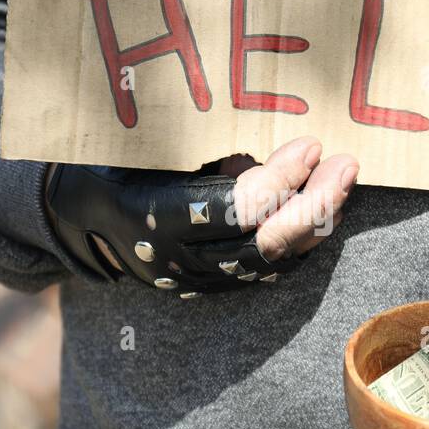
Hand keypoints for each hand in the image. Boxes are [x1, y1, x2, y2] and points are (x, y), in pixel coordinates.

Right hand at [45, 136, 357, 294]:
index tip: (310, 145)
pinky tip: (325, 208)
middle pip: (261, 244)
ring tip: (343, 181)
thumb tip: (253, 150)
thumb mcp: (138, 141)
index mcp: (151, 215)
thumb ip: (192, 146)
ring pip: (270, 262)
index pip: (232, 211)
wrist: (81, 217)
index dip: (278, 181)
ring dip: (316, 223)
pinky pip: (267, 270)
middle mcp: (175, 258)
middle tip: (346, 165)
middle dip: (313, 205)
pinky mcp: (210, 287)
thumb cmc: (110, 160)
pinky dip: (301, 241)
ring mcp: (194, 279)